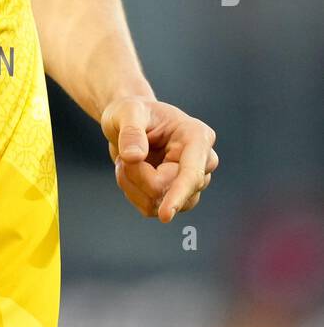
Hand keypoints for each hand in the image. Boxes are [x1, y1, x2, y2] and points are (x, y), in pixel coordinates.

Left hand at [100, 97, 218, 222]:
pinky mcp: (177, 197)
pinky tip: (131, 171)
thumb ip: (131, 130)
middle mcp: (202, 163)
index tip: (165, 215)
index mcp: (197, 137)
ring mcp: (191, 183)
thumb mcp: (127, 111)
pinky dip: (132, 191)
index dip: (179, 194)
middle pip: (167, 189)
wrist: (130, 123)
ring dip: (132, 184)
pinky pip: (151, 208)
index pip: (191, 173)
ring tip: (127, 159)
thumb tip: (134, 156)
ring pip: (158, 203)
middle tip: (124, 154)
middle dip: (136, 175)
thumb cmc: (133, 112)